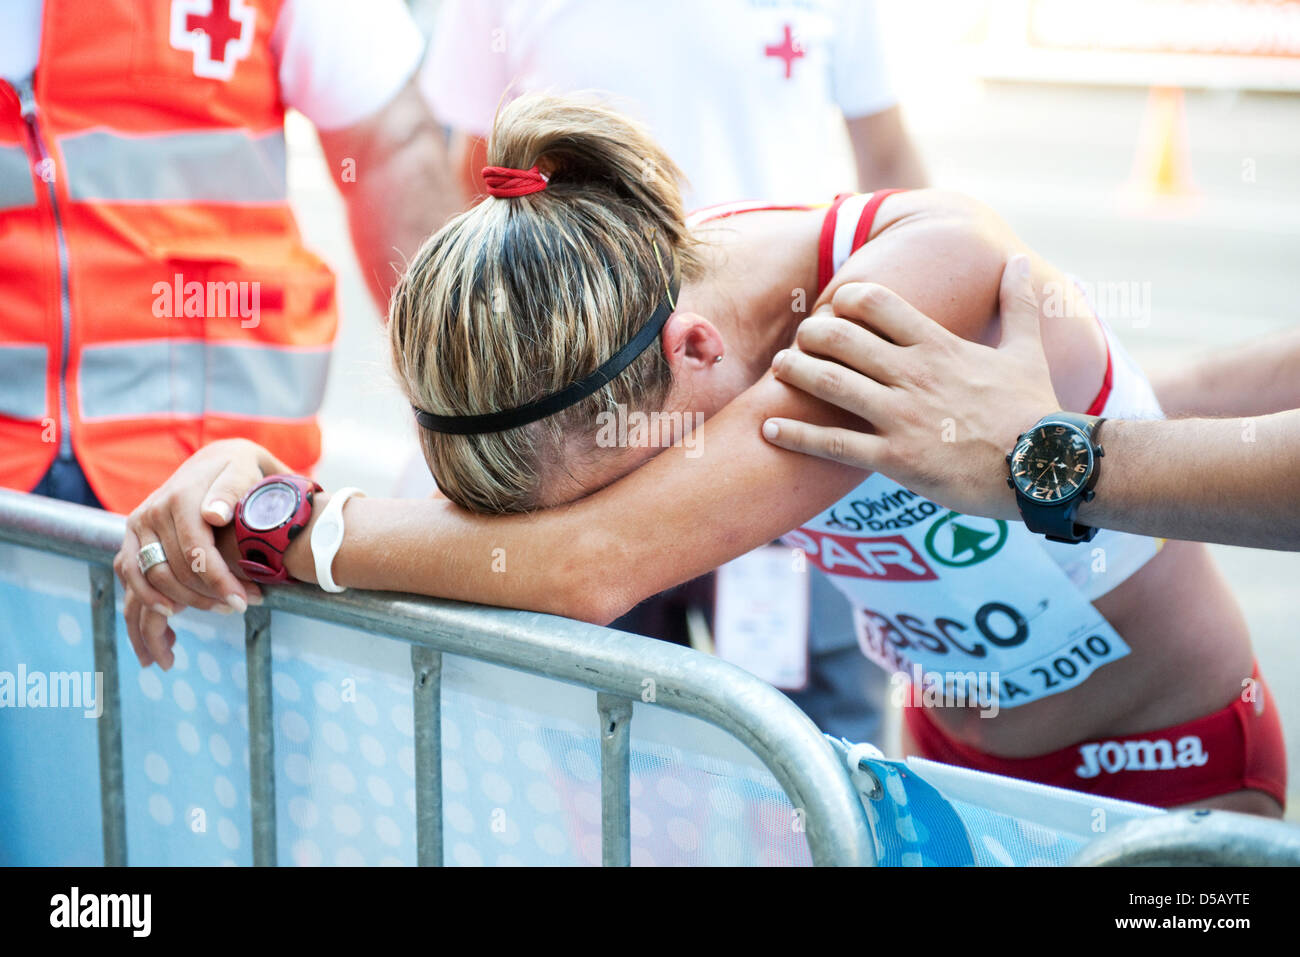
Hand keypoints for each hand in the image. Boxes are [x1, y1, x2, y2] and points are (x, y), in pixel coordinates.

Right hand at [112, 439, 287, 668]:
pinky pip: (129, 581)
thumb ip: (233, 489)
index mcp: (179, 498)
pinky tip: (168, 630)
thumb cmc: (240, 468)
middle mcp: (150, 514)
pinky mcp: (132, 542)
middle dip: (206, 598)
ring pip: (146, 582)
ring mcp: (136, 530)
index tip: (245, 603)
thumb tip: (214, 515)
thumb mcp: (245, 468)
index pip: (195, 551)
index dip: (219, 581)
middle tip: (241, 608)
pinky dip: (144, 607)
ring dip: (175, 610)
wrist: (216, 459)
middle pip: (171, 572)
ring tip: (208, 623)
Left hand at [760, 255, 1058, 519]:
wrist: (1047, 467)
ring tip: (779, 368)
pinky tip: (769, 428)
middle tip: (800, 338)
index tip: (834, 303)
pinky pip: (834, 445)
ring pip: (831, 386)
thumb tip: (1018, 262)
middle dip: (812, 334)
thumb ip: (1017, 304)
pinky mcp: (896, 460)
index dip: (847, 298)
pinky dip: (797, 435)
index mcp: (939, 346)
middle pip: (842, 340)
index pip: (877, 304)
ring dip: (797, 373)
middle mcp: (914, 375)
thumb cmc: (1035, 410)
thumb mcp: (1028, 350)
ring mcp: (902, 417)